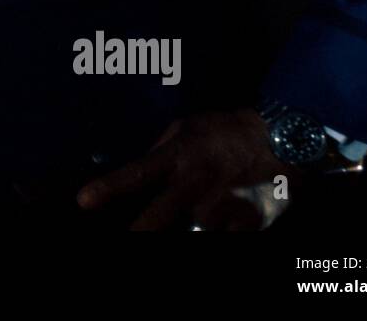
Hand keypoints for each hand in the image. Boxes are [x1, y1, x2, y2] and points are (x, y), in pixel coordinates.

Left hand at [76, 108, 302, 229]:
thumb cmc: (226, 130)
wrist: (283, 139)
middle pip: (158, 218)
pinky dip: (223, 230)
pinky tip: (232, 209)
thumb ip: (159, 151)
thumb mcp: (186, 128)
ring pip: (193, 233)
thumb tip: (137, 173)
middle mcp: (195, 184)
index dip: (108, 188)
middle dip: (141, 232)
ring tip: (212, 200)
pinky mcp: (246, 224)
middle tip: (130, 237)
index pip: (136, 173)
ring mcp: (221, 207)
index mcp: (177, 156)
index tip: (83, 201)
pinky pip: (223, 238)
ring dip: (195, 224)